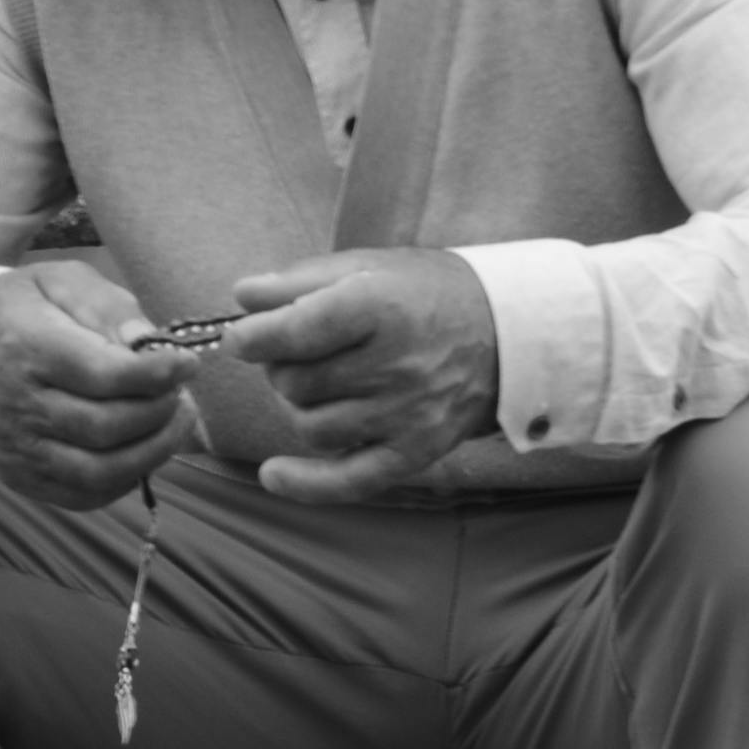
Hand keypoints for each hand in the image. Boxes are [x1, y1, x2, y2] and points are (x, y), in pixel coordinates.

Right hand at [0, 256, 200, 510]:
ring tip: (176, 422)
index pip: (103, 374)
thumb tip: (146, 342)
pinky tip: (144, 448)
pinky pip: (85, 495)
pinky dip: (126, 479)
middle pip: (106, 427)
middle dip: (160, 412)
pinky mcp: (24, 477)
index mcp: (28, 348)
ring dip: (153, 451)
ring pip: (99, 471)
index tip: (188, 363)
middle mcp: (18, 405)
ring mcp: (18, 449)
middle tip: (182, 392)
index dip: (156, 374)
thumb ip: (106, 306)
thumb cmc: (24, 310)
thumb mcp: (61, 281)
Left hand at [220, 246, 499, 504]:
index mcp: (379, 305)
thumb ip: (302, 280)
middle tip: (299, 353)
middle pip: (295, 382)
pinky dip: (304, 483)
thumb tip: (242, 296)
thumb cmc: (430, 293)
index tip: (239, 338)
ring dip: (299, 406)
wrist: (509, 332)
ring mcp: (406, 413)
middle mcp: (394, 362)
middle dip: (281, 368)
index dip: (252, 338)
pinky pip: (348, 480)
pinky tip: (273, 475)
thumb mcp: (370, 265)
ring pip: (311, 427)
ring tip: (319, 385)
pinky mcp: (416, 451)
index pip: (294, 331)